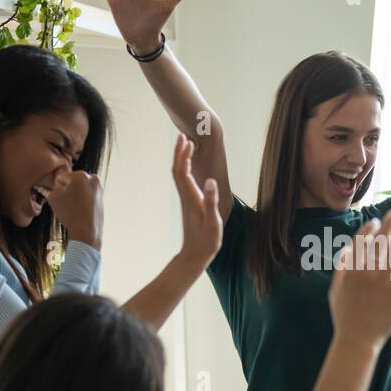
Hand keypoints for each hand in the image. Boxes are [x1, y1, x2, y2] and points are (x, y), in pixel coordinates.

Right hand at [45, 170, 102, 248]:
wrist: (86, 231)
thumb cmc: (70, 213)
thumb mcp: (53, 198)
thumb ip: (51, 188)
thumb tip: (54, 188)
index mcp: (81, 175)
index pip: (62, 177)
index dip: (57, 187)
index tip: (59, 196)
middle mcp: (93, 179)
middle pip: (73, 181)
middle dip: (68, 189)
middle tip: (66, 201)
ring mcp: (99, 189)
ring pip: (80, 188)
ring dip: (75, 194)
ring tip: (73, 206)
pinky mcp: (102, 198)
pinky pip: (87, 196)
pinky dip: (82, 200)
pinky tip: (79, 209)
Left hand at [172, 134, 221, 268]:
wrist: (194, 255)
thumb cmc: (206, 241)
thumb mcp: (213, 222)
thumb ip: (211, 202)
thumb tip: (210, 181)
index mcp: (191, 198)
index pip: (183, 172)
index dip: (184, 156)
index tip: (188, 141)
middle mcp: (185, 196)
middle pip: (178, 170)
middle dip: (179, 152)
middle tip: (183, 135)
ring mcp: (185, 199)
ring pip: (179, 174)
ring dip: (180, 158)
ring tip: (185, 145)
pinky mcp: (188, 203)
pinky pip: (183, 180)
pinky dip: (184, 168)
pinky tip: (189, 165)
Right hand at [329, 209, 390, 349]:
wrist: (356, 340)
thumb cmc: (344, 317)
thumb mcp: (335, 290)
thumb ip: (341, 268)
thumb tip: (347, 250)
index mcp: (352, 269)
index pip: (362, 241)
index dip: (370, 228)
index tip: (376, 220)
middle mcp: (368, 271)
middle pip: (381, 240)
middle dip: (390, 222)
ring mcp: (384, 282)